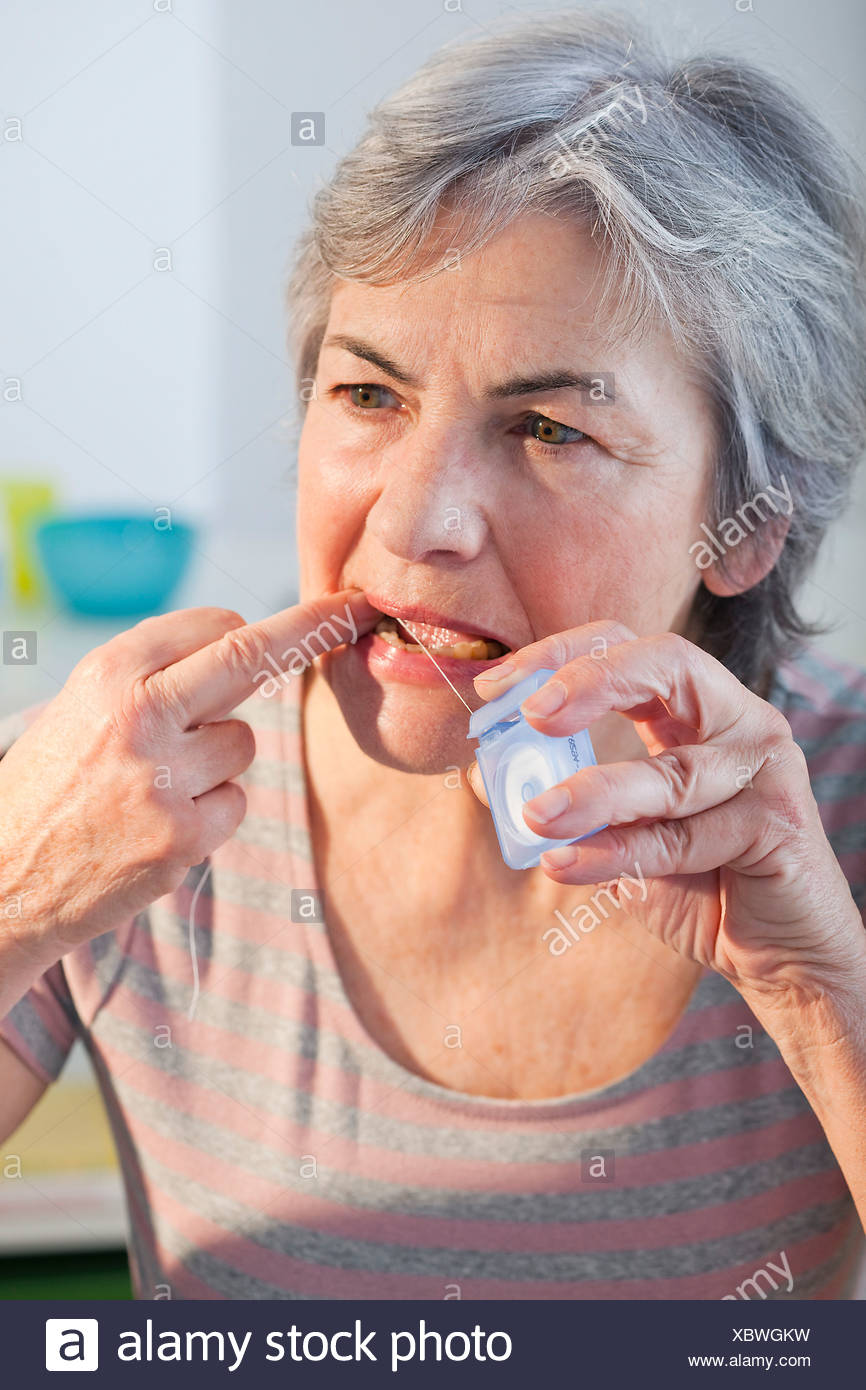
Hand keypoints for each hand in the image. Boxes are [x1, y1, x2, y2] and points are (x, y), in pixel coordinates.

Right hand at [0, 589, 376, 962]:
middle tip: (353, 609)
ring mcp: (164, 779)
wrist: (2, 878)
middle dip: (311, 628)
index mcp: (109, 673)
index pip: (214, 627)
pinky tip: (160, 824)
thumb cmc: (50, 784)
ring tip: (155, 784)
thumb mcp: (81, 705)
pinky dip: (211, 811)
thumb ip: (154, 672)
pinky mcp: (183, 837)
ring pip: (243, 744)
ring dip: (217, 760)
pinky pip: (236, 801)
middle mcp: (139, 716)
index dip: (263, 627)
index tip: (317, 611)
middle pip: (250, 657)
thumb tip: (243, 640)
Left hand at [468, 621, 865, 1008]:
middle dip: (592, 680)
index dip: (562, 655)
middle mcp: (737, 721)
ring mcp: (764, 768)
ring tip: (535, 815)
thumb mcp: (623, 829)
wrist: (778, 954)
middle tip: (532, 714)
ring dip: (595, 792)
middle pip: (668, 664)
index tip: (497, 687)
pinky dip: (617, 854)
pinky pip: (682, 839)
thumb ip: (573, 796)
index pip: (629, 647)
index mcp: (696, 708)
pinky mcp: (776, 825)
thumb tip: (490, 777)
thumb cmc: (699, 882)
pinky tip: (565, 864)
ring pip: (671, 772)